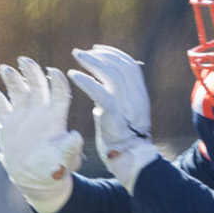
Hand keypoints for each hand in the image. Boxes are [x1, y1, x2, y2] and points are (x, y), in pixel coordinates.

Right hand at [0, 59, 83, 212]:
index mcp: (57, 117)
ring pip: (18, 89)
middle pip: (37, 85)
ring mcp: (23, 113)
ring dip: (12, 78)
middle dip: (32, 71)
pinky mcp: (7, 121)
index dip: (58, 82)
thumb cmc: (55, 169)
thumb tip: (76, 136)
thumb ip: (70, 149)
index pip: (60, 93)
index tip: (54, 71)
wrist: (35, 178)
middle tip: (24, 61)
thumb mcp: (65, 161)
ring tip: (6, 69)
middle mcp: (40, 110)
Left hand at [67, 45, 159, 192]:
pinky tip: (73, 76)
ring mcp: (126, 107)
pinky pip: (101, 93)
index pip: (130, 65)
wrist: (132, 163)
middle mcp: (136, 98)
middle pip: (121, 66)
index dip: (113, 54)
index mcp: (140, 95)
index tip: (97, 49)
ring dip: (91, 62)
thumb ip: (116, 98)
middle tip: (80, 52)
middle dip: (100, 55)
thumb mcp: (123, 114)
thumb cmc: (123, 142)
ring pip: (112, 74)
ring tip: (75, 58)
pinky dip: (86, 81)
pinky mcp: (114, 117)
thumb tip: (101, 84)